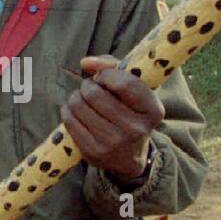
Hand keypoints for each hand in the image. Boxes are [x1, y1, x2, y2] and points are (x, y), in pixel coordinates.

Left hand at [60, 55, 163, 179]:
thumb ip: (112, 67)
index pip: (125, 83)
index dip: (106, 74)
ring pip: (79, 105)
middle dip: (88, 85)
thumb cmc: (129, 111)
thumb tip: (85, 62)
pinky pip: (70, 121)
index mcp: (152, 110)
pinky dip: (68, 110)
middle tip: (91, 88)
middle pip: (95, 93)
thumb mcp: (133, 89)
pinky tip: (75, 111)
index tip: (102, 76)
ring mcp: (114, 143)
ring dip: (76, 96)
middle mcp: (136, 129)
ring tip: (82, 99)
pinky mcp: (94, 152)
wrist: (129, 157)